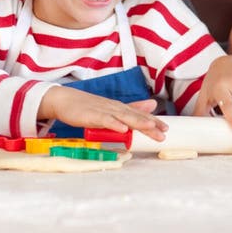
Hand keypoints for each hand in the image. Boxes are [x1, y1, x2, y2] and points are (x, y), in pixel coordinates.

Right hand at [37, 87, 167, 141]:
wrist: (65, 100)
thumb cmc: (89, 107)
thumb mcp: (112, 108)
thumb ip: (132, 108)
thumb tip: (152, 105)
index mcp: (120, 108)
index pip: (139, 115)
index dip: (153, 122)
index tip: (166, 129)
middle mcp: (114, 108)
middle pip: (134, 117)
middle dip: (149, 124)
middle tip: (163, 132)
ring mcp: (103, 111)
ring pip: (123, 117)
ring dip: (137, 122)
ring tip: (150, 127)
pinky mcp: (92, 116)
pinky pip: (104, 120)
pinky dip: (114, 124)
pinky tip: (122, 129)